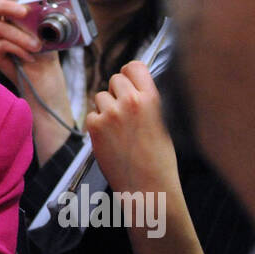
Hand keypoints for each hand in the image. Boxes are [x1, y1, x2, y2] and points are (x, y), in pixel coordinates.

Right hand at [0, 0, 73, 162]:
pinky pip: (0, 43)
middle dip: (7, 6)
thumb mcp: (46, 22)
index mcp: (10, 11)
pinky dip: (18, 48)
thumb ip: (39, 0)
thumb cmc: (46, 48)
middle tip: (25, 12)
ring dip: (21, 36)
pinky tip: (29, 55)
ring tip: (37, 46)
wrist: (46, 77)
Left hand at [84, 61, 178, 200]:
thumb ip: (147, 100)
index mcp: (152, 98)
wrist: (148, 187)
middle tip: (123, 113)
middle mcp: (130, 101)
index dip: (129, 74)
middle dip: (116, 92)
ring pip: (100, 96)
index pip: (134, 66)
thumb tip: (133, 86)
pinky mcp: (95, 126)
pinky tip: (110, 140)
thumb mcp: (163, 121)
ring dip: (105, 109)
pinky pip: (91, 114)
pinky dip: (96, 125)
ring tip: (119, 131)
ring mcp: (111, 113)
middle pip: (114, 79)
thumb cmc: (159, 160)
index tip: (128, 81)